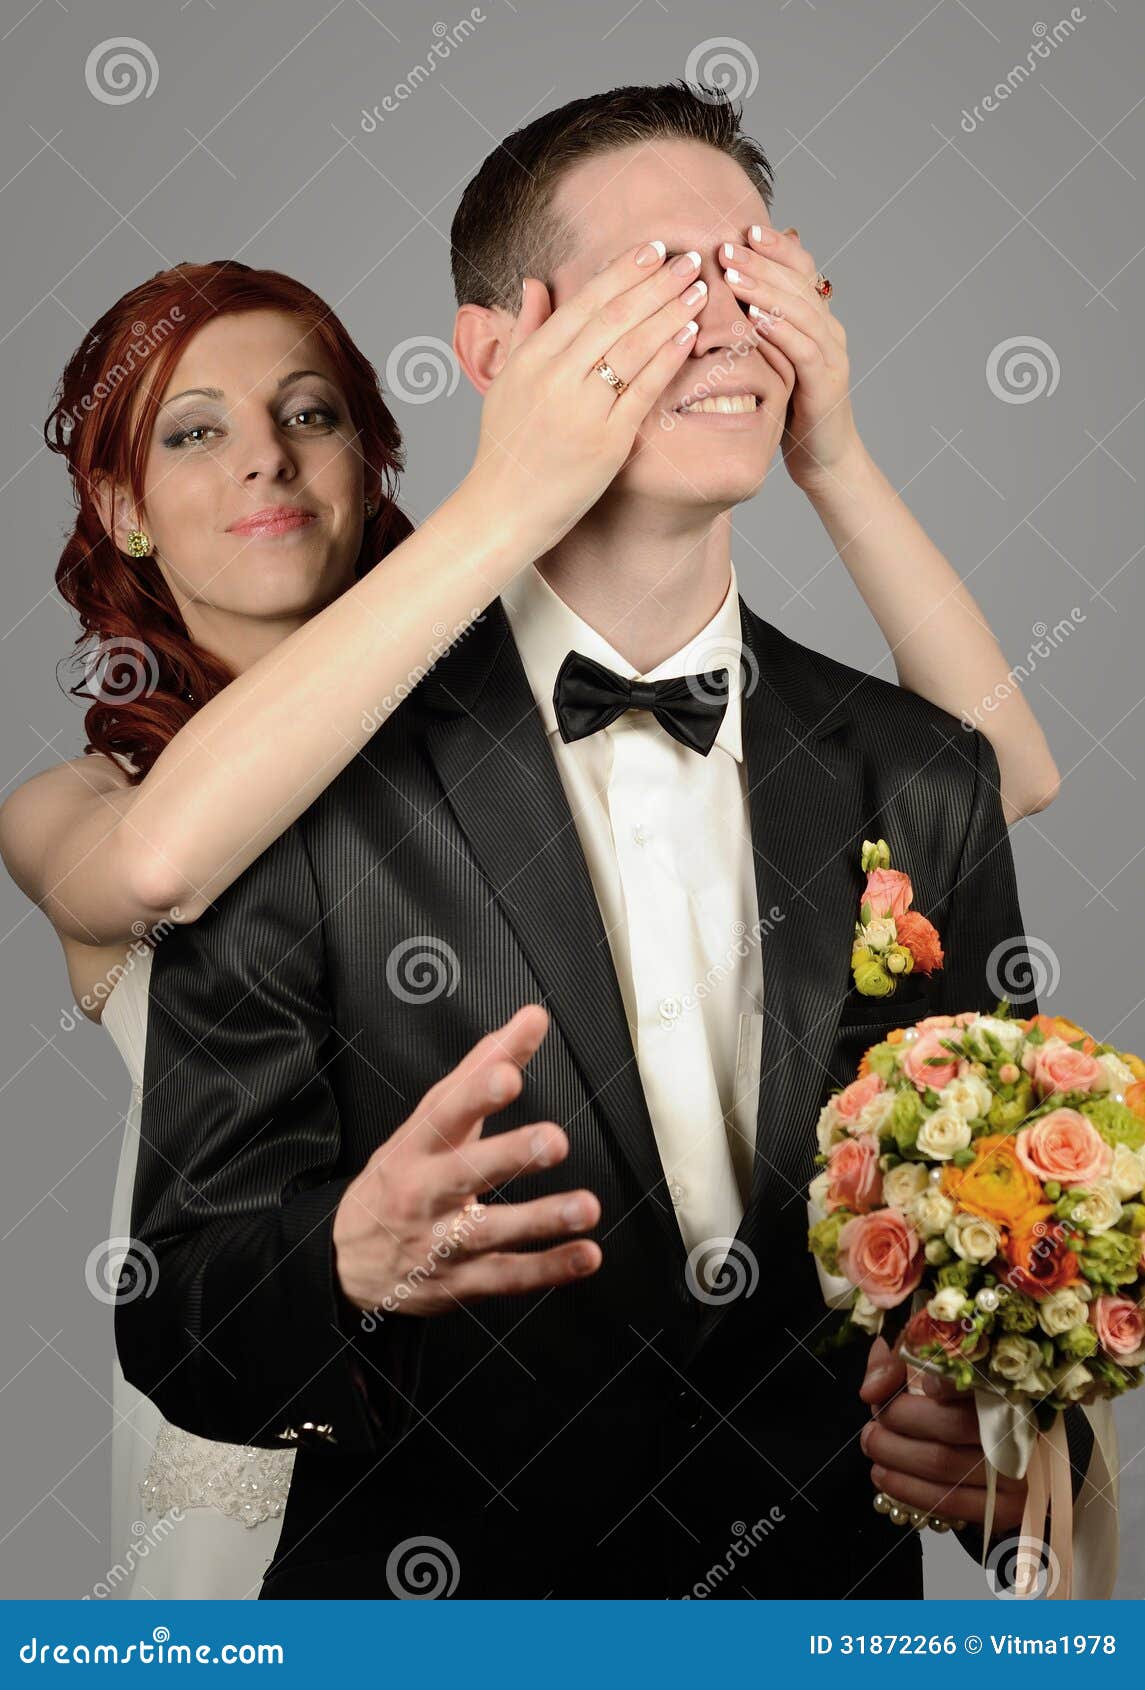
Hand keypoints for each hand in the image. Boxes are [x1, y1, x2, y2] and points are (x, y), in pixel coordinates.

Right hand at [333, 1004, 601, 1314]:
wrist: (349, 1262)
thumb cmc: (401, 1177)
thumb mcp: (429, 1122)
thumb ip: (484, 1069)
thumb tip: (533, 1019)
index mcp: (416, 1146)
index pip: (444, 1114)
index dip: (476, 1093)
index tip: (508, 1074)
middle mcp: (424, 1193)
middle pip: (464, 1172)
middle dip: (509, 1155)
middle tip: (553, 1140)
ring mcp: (439, 1242)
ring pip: (490, 1232)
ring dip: (541, 1220)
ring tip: (586, 1207)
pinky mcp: (459, 1282)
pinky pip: (506, 1278)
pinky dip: (548, 1269)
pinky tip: (585, 1254)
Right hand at [468, 240, 710, 544]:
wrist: (503, 510)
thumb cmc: (506, 448)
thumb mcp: (505, 383)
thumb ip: (525, 330)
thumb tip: (535, 282)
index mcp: (531, 359)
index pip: (585, 302)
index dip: (623, 272)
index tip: (652, 250)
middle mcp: (555, 379)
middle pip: (615, 317)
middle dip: (656, 283)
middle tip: (689, 259)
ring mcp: (582, 411)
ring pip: (633, 347)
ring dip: (670, 312)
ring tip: (698, 289)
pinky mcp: (606, 443)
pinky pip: (644, 391)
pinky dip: (668, 358)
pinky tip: (690, 334)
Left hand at [716, 223, 860, 492]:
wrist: (824, 459)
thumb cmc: (792, 411)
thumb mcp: (772, 362)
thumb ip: (759, 329)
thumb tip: (726, 299)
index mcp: (818, 319)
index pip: (801, 269)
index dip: (776, 248)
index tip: (743, 230)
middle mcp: (829, 329)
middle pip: (799, 281)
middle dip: (762, 260)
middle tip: (727, 246)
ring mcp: (832, 355)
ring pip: (800, 309)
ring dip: (765, 288)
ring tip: (734, 272)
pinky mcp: (827, 383)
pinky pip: (803, 349)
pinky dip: (780, 329)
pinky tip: (755, 318)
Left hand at [859, 1335, 1027, 1529]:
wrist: (984, 1458)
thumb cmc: (945, 1399)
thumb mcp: (918, 1363)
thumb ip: (892, 1363)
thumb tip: (872, 1390)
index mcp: (1002, 1384)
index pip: (982, 1380)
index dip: (952, 1383)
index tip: (925, 1385)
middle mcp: (1016, 1427)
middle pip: (951, 1424)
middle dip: (899, 1420)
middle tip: (874, 1419)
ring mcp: (1014, 1471)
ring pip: (943, 1463)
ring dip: (894, 1456)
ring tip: (871, 1444)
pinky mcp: (1006, 1507)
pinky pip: (950, 1502)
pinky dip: (908, 1490)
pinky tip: (884, 1476)